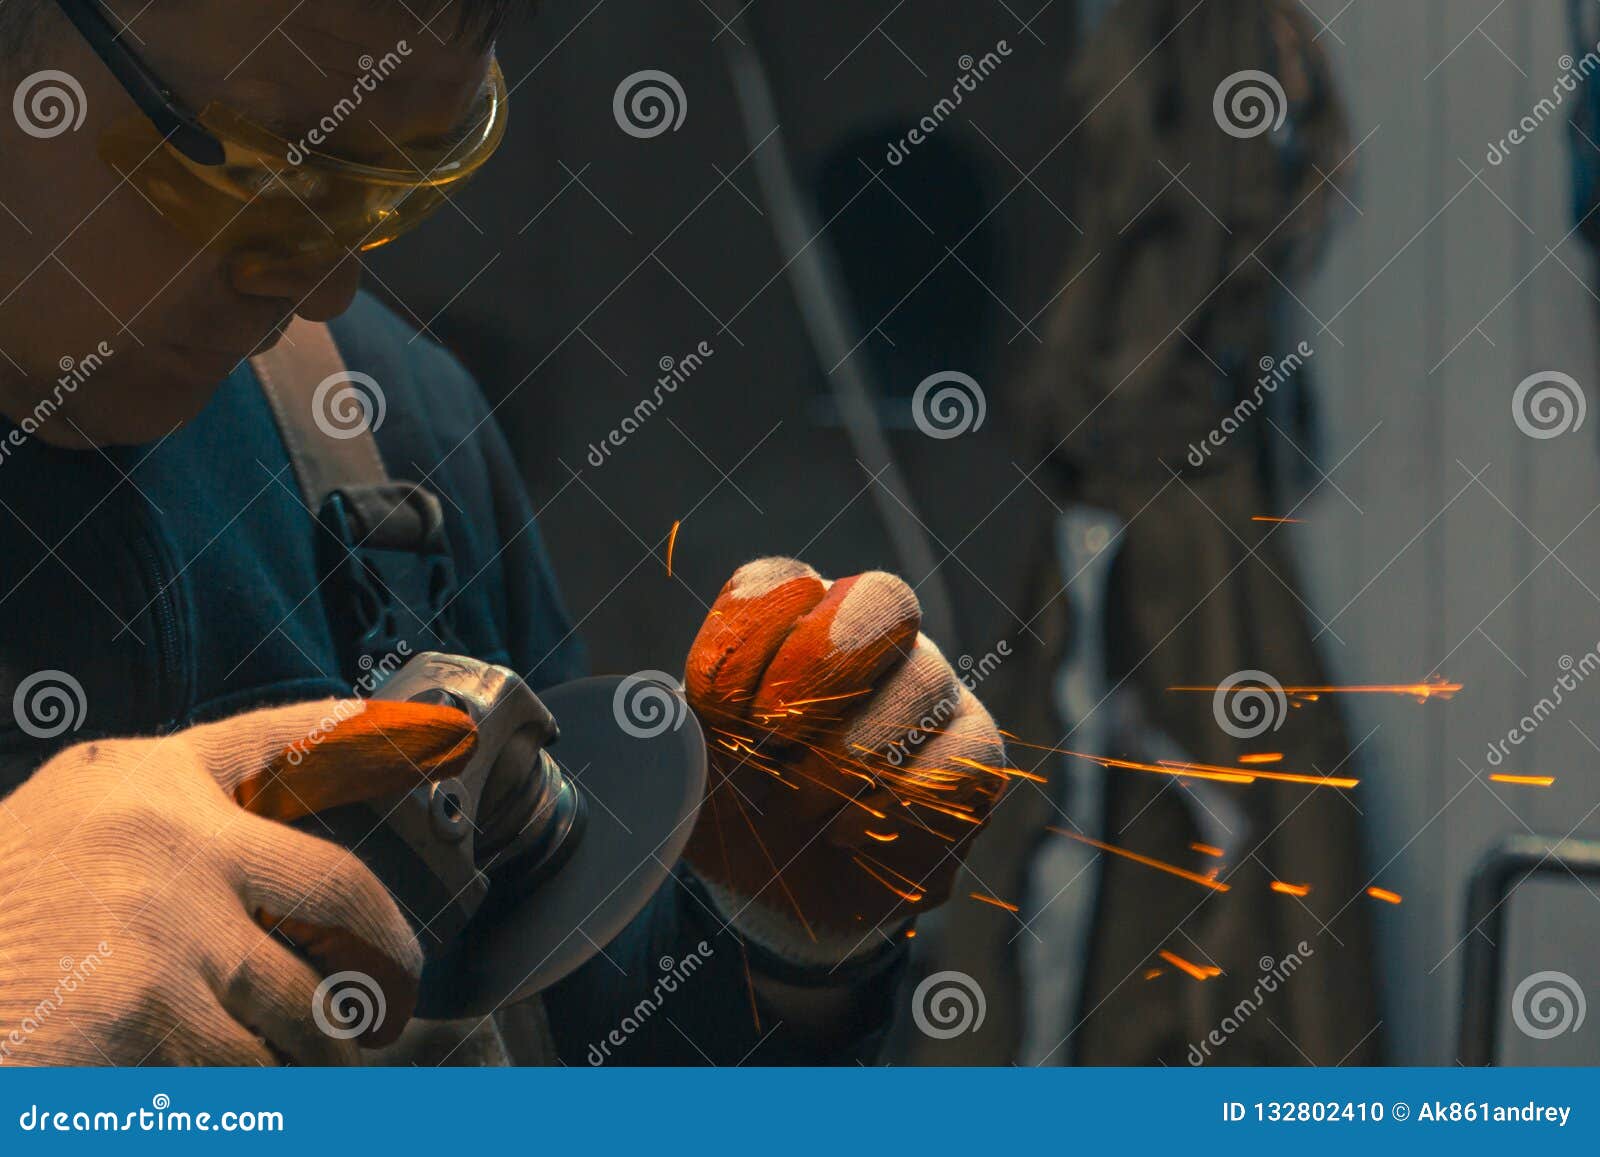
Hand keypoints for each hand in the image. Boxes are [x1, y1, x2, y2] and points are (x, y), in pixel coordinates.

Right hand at [0, 698, 474, 1065]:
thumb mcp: (59, 836)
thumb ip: (153, 835)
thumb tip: (265, 872)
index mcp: (141, 781)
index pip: (278, 738)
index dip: (364, 735)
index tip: (436, 735)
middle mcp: (169, 834)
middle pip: (337, 882)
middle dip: (384, 941)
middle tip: (397, 977)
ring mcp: (166, 918)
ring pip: (298, 996)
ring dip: (312, 1043)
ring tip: (309, 1062)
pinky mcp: (152, 1002)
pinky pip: (246, 1065)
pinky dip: (250, 1090)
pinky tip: (222, 1090)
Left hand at [682, 559, 1007, 955]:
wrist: (782, 893)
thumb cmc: (736, 809)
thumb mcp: (688, 770)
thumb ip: (676, 729)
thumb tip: (662, 710)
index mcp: (792, 619)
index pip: (781, 583)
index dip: (749, 641)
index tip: (719, 709)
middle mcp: (874, 637)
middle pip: (882, 599)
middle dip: (819, 667)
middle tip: (773, 736)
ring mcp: (934, 689)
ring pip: (923, 683)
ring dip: (847, 759)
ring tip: (802, 809)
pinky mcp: (975, 752)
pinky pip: (962, 758)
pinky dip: (896, 805)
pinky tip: (849, 833)